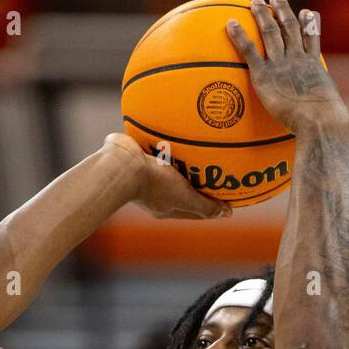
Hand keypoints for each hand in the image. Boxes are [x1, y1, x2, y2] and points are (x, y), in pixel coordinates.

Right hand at [102, 132, 230, 220]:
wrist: (121, 163)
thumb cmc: (153, 183)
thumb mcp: (184, 197)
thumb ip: (204, 206)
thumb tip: (226, 214)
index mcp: (166, 207)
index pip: (194, 210)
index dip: (211, 205)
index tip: (228, 196)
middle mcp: (156, 193)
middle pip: (184, 189)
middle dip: (200, 182)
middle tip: (220, 169)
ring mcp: (146, 174)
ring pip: (172, 168)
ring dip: (186, 161)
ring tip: (203, 148)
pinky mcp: (140, 156)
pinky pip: (161, 149)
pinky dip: (172, 145)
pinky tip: (182, 133)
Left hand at [225, 0, 348, 133]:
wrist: (319, 120)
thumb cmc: (326, 124)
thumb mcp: (329, 111)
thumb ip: (322, 109)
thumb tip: (326, 124)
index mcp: (314, 64)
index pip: (311, 38)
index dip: (308, 23)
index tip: (306, 13)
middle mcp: (298, 58)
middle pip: (290, 28)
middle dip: (282, 11)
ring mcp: (282, 63)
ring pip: (272, 32)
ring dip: (263, 15)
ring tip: (256, 2)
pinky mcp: (265, 74)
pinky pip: (250, 50)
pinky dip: (240, 36)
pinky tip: (231, 24)